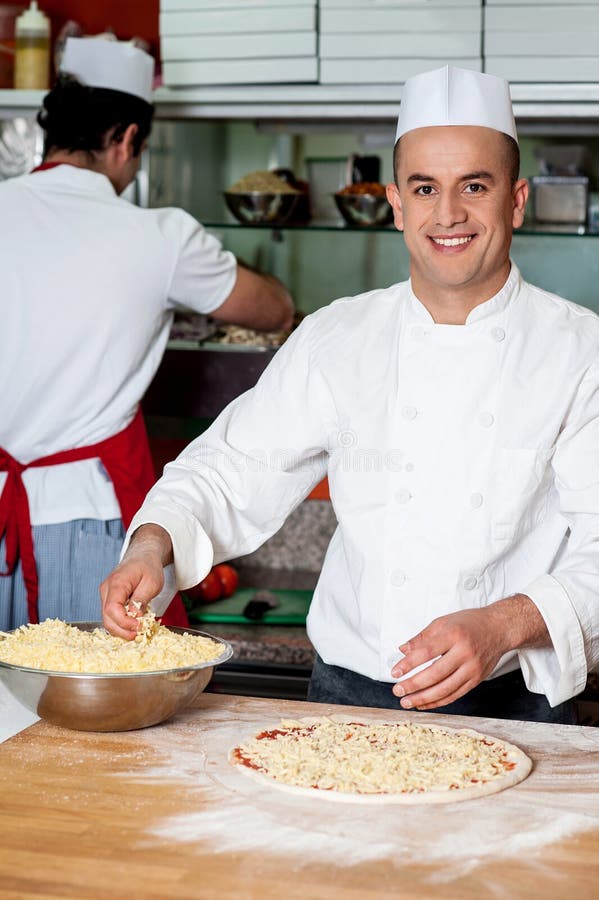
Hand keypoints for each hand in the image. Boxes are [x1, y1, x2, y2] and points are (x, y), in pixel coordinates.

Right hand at [100, 524, 172, 638]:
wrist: (142, 556)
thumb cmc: (148, 567)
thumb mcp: (152, 583)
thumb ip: (141, 600)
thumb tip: (134, 618)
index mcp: (117, 583)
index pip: (112, 609)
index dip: (123, 622)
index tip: (138, 627)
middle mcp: (106, 589)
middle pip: (106, 617)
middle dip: (122, 630)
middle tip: (138, 634)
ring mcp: (106, 595)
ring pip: (107, 619)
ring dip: (121, 629)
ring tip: (137, 631)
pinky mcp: (109, 599)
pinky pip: (111, 616)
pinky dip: (121, 624)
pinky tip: (133, 625)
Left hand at [389, 595, 547, 709]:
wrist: (499, 629)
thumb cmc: (470, 623)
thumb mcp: (444, 622)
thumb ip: (422, 637)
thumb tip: (403, 650)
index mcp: (453, 635)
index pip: (426, 652)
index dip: (409, 664)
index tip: (395, 672)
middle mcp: (464, 652)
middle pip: (435, 674)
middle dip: (413, 685)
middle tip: (398, 691)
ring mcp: (472, 668)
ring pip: (445, 688)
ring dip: (424, 698)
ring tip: (407, 702)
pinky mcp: (477, 679)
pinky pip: (455, 694)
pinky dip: (438, 701)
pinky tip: (424, 703)